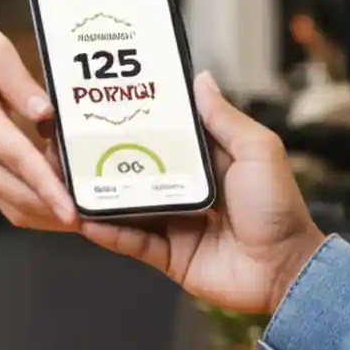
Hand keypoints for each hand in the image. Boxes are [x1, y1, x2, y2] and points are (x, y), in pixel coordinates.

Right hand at [0, 14, 75, 227]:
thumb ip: (23, 84)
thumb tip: (49, 114)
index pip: (19, 161)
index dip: (49, 188)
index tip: (73, 211)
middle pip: (18, 197)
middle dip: (59, 212)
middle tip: (99, 215)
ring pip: (11, 204)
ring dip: (48, 212)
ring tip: (86, 210)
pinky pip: (4, 194)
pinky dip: (33, 200)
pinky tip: (60, 190)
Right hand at [80, 73, 326, 314]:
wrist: (285, 270)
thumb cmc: (278, 207)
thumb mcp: (257, 151)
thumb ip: (225, 118)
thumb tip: (201, 79)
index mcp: (205, 159)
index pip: (163, 133)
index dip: (136, 119)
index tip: (105, 101)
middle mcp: (185, 187)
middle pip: (135, 167)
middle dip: (104, 155)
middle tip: (68, 139)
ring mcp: (173, 221)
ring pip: (125, 203)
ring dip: (97, 192)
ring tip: (65, 176)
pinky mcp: (167, 254)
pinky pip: (130, 241)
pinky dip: (107, 230)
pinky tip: (84, 217)